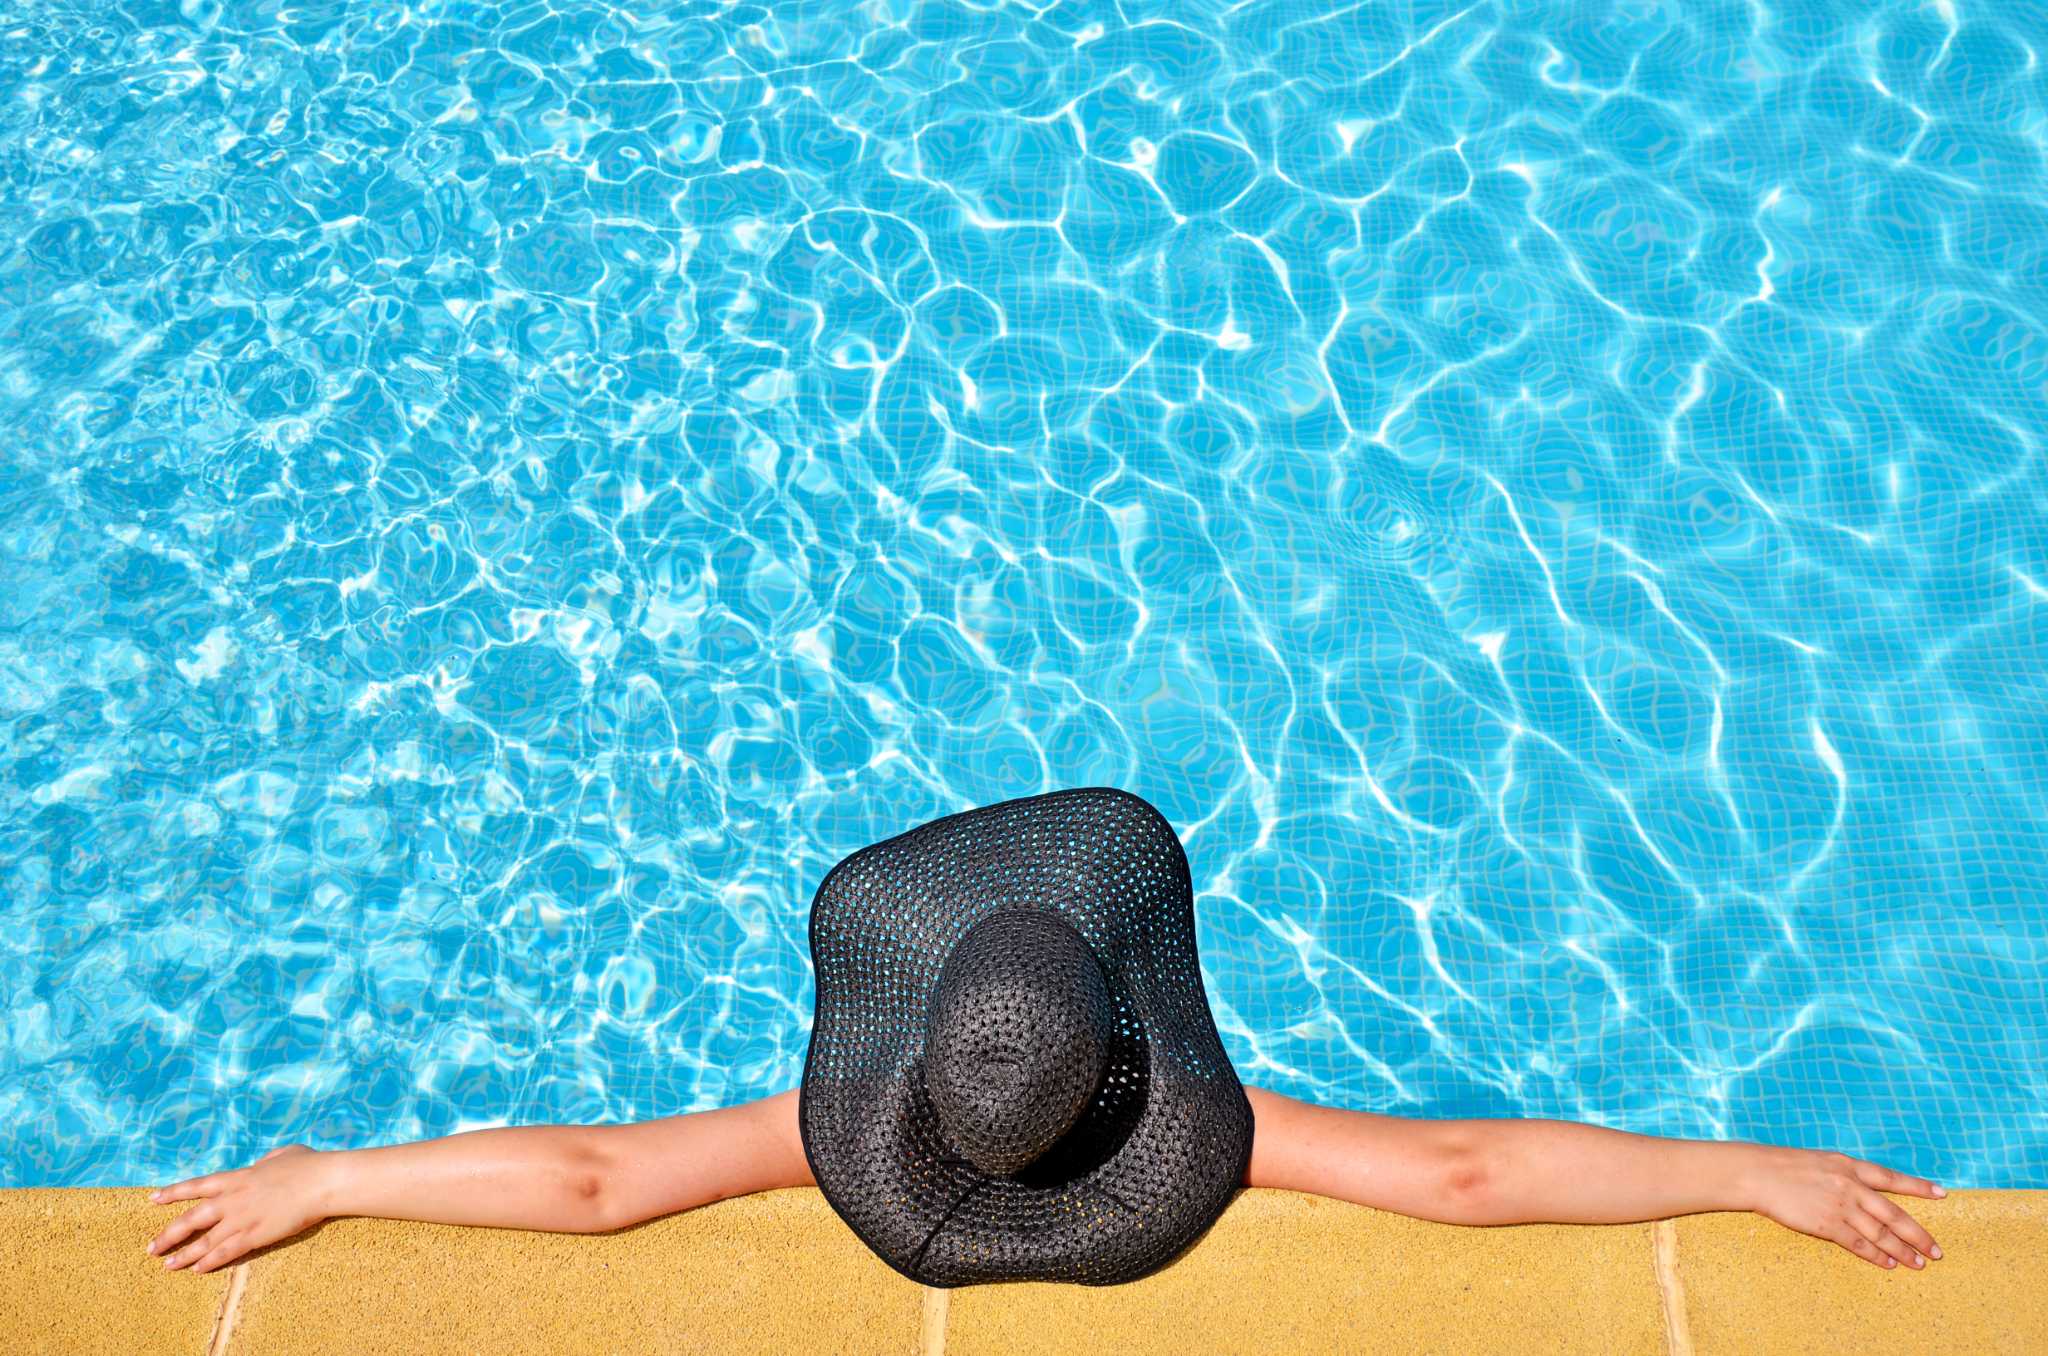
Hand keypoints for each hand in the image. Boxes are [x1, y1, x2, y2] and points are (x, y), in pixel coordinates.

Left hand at [146, 1145, 330, 1273]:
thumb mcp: (282, 1154)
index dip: (173, 1192)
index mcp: (237, 1177)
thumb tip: (262, 1164)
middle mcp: (232, 1199)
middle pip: (191, 1218)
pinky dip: (209, 1262)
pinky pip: (226, 1252)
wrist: (322, 1182)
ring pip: (204, 1241)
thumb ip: (266, 1161)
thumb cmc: (308, 1165)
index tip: (154, 1199)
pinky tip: (197, 1270)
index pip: (197, 1186)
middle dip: (169, 1233)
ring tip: (167, 1265)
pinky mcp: (255, 1235)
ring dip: (184, 1254)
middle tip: (151, 1247)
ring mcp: (242, 1219)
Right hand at [1745, 1144, 1945, 1269]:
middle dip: (1918, 1234)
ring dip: (1902, 1251)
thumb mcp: (1822, 1161)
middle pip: (1894, 1214)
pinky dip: (1876, 1256)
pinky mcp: (1827, 1224)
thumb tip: (1865, 1189)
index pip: (1892, 1178)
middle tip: (1936, 1251)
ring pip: (1880, 1233)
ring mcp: (1840, 1206)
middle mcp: (1851, 1186)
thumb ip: (1845, 1174)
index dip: (1918, 1187)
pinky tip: (1889, 1264)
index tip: (1942, 1194)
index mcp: (1850, 1166)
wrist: (1758, 1173)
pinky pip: (1858, 1244)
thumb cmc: (1785, 1165)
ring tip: (1918, 1263)